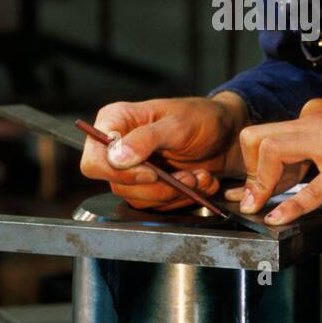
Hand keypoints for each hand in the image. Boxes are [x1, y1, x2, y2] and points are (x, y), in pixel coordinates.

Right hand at [78, 92, 248, 210]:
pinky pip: (157, 205)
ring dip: (174, 193)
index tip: (151, 172)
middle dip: (157, 186)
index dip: (118, 173)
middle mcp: (118, 148)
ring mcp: (134, 169)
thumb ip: (146, 139)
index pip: (94, 160)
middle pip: (117, 185)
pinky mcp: (150, 186)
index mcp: (115, 122)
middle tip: (188, 177)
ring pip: (138, 199)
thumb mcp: (178, 124)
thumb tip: (116, 158)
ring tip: (199, 177)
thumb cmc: (202, 117)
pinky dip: (182, 198)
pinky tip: (200, 182)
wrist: (227, 134)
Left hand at [224, 86, 321, 227]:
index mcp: (319, 117)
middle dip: (248, 171)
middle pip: (257, 138)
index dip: (260, 168)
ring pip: (271, 151)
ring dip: (260, 183)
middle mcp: (316, 122)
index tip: (252, 191)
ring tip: (257, 210)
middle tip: (248, 200)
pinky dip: (291, 205)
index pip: (274, 138)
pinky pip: (310, 187)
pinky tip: (279, 220)